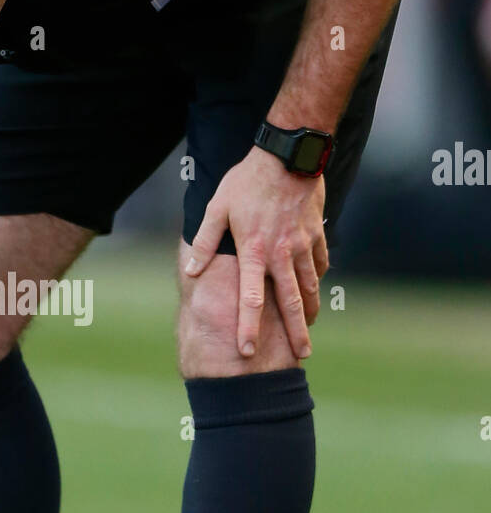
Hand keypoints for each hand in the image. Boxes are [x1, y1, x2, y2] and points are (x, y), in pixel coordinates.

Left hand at [185, 146, 328, 359]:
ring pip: (311, 287)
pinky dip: (318, 280)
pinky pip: (320, 265)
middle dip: (297, 332)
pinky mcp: (316, 235)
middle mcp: (281, 254)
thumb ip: (205, 241)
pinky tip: (315, 291)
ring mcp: (303, 246)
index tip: (247, 351)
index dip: (248, 327)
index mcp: (254, 252)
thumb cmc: (247, 181)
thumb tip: (191, 269)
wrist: (289, 156)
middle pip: (291, 302)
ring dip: (311, 311)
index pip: (250, 299)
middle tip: (301, 356)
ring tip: (309, 330)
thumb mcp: (217, 207)